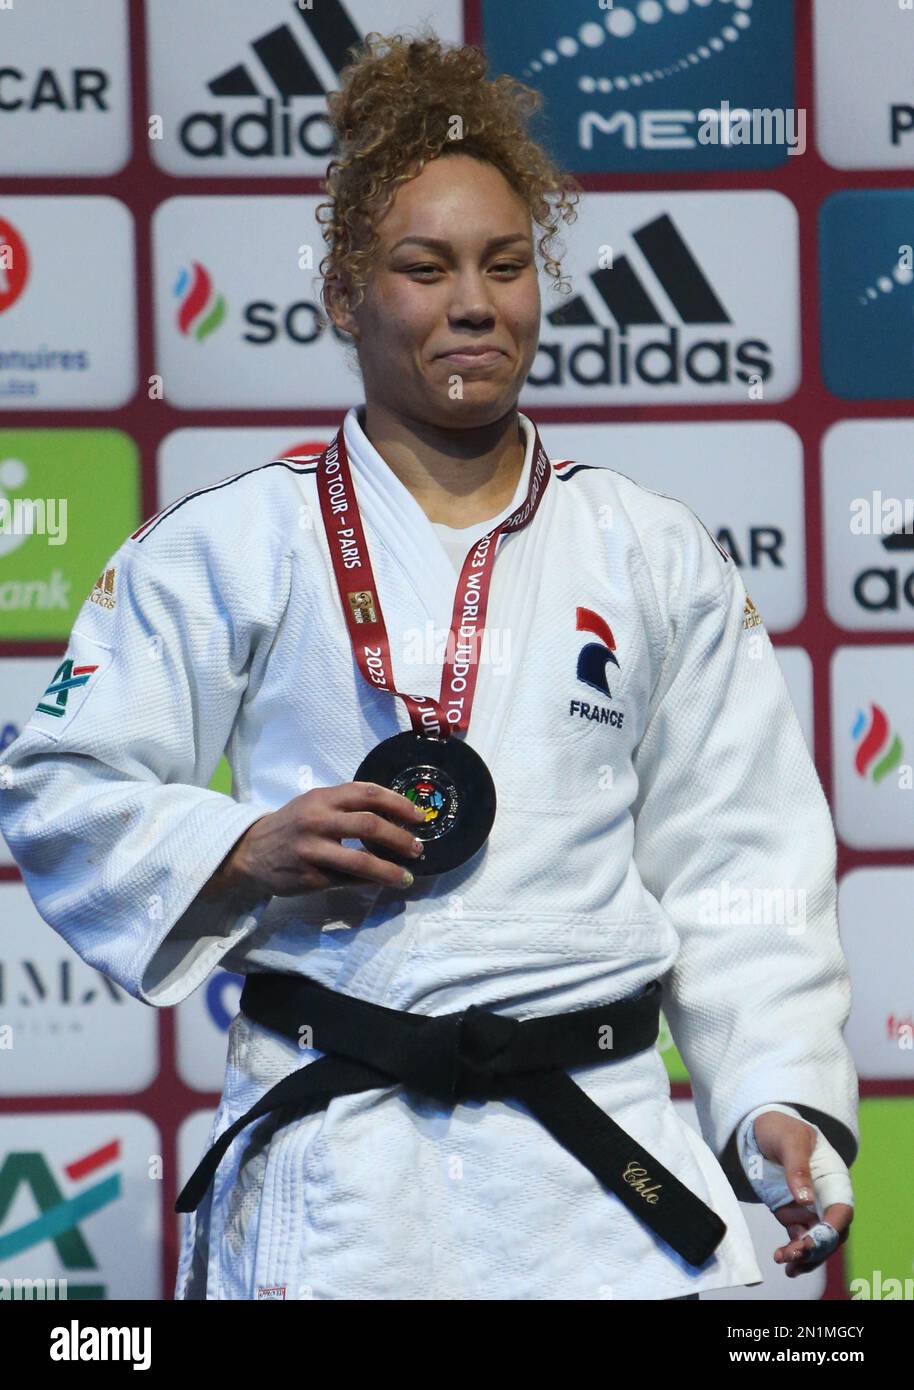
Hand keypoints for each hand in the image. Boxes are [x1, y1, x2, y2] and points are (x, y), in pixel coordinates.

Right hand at [209, 781, 427, 897]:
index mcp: (322, 798)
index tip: (419, 817)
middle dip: (400, 838)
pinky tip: (380, 883)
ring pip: (360, 861)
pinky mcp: (309, 877)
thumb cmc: (291, 825)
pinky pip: (347, 880)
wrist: (250, 852)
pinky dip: (368, 882)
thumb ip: (346, 805)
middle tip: (417, 849)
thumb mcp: (314, 804)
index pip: (368, 793)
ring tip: (406, 876)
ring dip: (389, 870)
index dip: (398, 804)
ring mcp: (311, 850)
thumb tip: (394, 815)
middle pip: (369, 826)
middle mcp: (317, 820)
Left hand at [751, 1110, 853, 1277]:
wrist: (761, 1129)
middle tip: (796, 1254)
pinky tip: (782, 1259)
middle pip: (831, 1233)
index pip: (842, 1210)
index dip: (833, 1228)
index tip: (815, 1239)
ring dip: (805, 1256)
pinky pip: (798, 1239)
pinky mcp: (793, 1215)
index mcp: (834, 1179)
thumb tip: (806, 1200)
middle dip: (817, 1248)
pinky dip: (794, 1253)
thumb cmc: (783, 1129)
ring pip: (816, 1242)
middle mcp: (826, 1199)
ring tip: (786, 1261)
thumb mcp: (790, 1141)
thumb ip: (798, 1168)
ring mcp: (810, 1209)